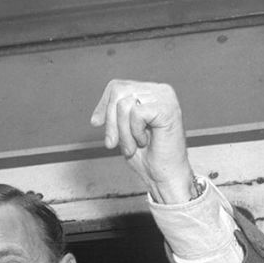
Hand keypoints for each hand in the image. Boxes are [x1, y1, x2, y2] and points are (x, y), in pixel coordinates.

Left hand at [91, 79, 195, 203]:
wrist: (164, 176)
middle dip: (110, 121)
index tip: (96, 123)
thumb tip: (96, 118)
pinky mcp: (167, 108)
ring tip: (132, 146)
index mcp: (149, 93)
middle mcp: (159, 91)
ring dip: (123, 132)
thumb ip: (114, 117)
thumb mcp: (124, 132)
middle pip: (118, 91)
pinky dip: (135, 132)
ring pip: (124, 104)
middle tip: (113, 143)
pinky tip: (144, 141)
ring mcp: (165, 98)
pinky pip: (136, 113)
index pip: (117, 86)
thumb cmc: (148, 157)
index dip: (103, 105)